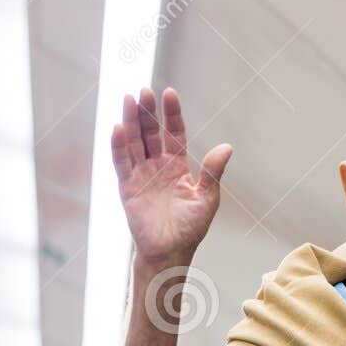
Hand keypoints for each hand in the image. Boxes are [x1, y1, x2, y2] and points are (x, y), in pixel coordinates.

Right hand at [110, 86, 231, 263]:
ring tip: (129, 99)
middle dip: (147, 112)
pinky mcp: (127, 187)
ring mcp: (141, 175)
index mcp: (177, 166)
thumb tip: (227, 147)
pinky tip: (119, 128)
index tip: (170, 94)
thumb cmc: (189, 229)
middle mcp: (157, 166)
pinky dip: (119, 146)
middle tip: (144, 91)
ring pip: (133, 142)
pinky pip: (122, 163)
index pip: (173, 133)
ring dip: (131, 121)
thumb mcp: (207, 198)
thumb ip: (213, 172)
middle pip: (150, 133)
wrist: (170, 253)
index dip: (172, 114)